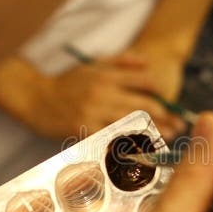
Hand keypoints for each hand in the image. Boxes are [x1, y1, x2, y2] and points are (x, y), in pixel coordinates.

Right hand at [33, 53, 185, 139]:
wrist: (36, 98)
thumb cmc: (67, 82)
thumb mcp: (93, 64)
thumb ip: (121, 61)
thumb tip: (148, 62)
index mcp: (107, 76)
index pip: (145, 82)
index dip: (160, 93)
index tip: (168, 102)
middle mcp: (103, 93)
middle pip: (144, 106)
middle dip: (164, 116)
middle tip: (177, 124)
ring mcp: (94, 113)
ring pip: (132, 125)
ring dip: (152, 133)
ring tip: (166, 137)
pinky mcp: (84, 130)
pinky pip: (111, 139)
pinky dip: (127, 145)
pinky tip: (140, 150)